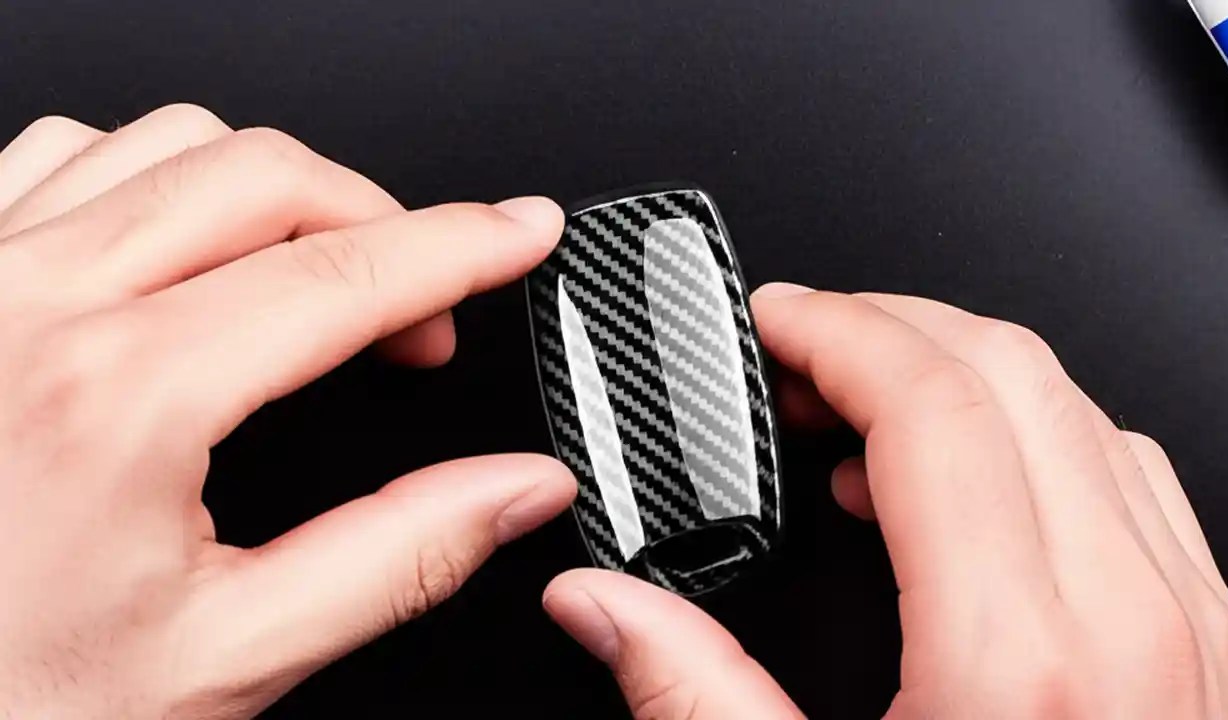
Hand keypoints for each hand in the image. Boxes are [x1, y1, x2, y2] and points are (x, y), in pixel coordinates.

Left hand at [0, 105, 575, 717]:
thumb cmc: (13, 696)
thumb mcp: (228, 653)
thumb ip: (399, 559)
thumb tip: (515, 490)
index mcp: (122, 399)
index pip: (345, 278)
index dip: (462, 246)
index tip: (521, 231)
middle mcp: (36, 309)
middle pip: (270, 178)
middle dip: (383, 223)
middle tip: (421, 313)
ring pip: (172, 144)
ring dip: (276, 193)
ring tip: (312, 276)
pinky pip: (66, 153)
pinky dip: (158, 174)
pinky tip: (190, 242)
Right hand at [543, 284, 1227, 718]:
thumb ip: (691, 694)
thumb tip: (601, 606)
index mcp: (1021, 660)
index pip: (934, 402)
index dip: (838, 332)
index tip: (776, 322)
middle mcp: (1136, 628)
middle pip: (1014, 375)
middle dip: (893, 328)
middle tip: (804, 352)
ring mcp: (1200, 638)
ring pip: (1085, 415)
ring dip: (968, 382)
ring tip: (868, 421)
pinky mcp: (1225, 661)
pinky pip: (1138, 487)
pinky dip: (1042, 446)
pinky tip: (975, 496)